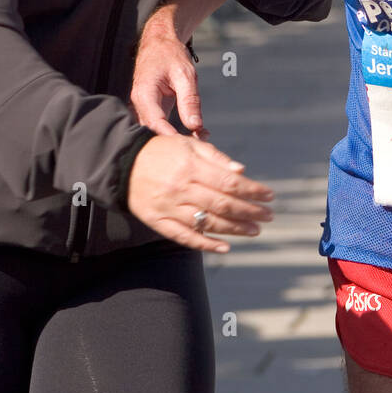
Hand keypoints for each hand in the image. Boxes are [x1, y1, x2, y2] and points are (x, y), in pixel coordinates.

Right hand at [126, 135, 273, 252]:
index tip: (270, 196)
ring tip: (254, 230)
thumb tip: (242, 171)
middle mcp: (181, 188)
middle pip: (222, 204)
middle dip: (249, 212)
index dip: (252, 190)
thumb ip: (215, 157)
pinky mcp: (158, 222)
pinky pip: (184, 237)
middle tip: (268, 216)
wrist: (121, 165)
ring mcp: (169, 207)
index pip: (229, 182)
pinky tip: (225, 247)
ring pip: (207, 223)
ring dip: (234, 229)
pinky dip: (206, 244)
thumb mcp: (187, 145)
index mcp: (190, 166)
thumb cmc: (161, 151)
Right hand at [131, 10, 208, 140]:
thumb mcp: (185, 75)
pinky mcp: (151, 110)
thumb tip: (195, 126)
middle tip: (201, 148)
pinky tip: (199, 134)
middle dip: (176, 143)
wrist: (159, 42)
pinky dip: (178, 132)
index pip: (155, 124)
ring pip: (156, 132)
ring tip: (203, 141)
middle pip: (153, 132)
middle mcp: (139, 104)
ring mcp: (144, 108)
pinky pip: (161, 126)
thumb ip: (190, 101)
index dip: (170, 138)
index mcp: (144, 94)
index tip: (189, 149)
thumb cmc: (170, 55)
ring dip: (178, 139)